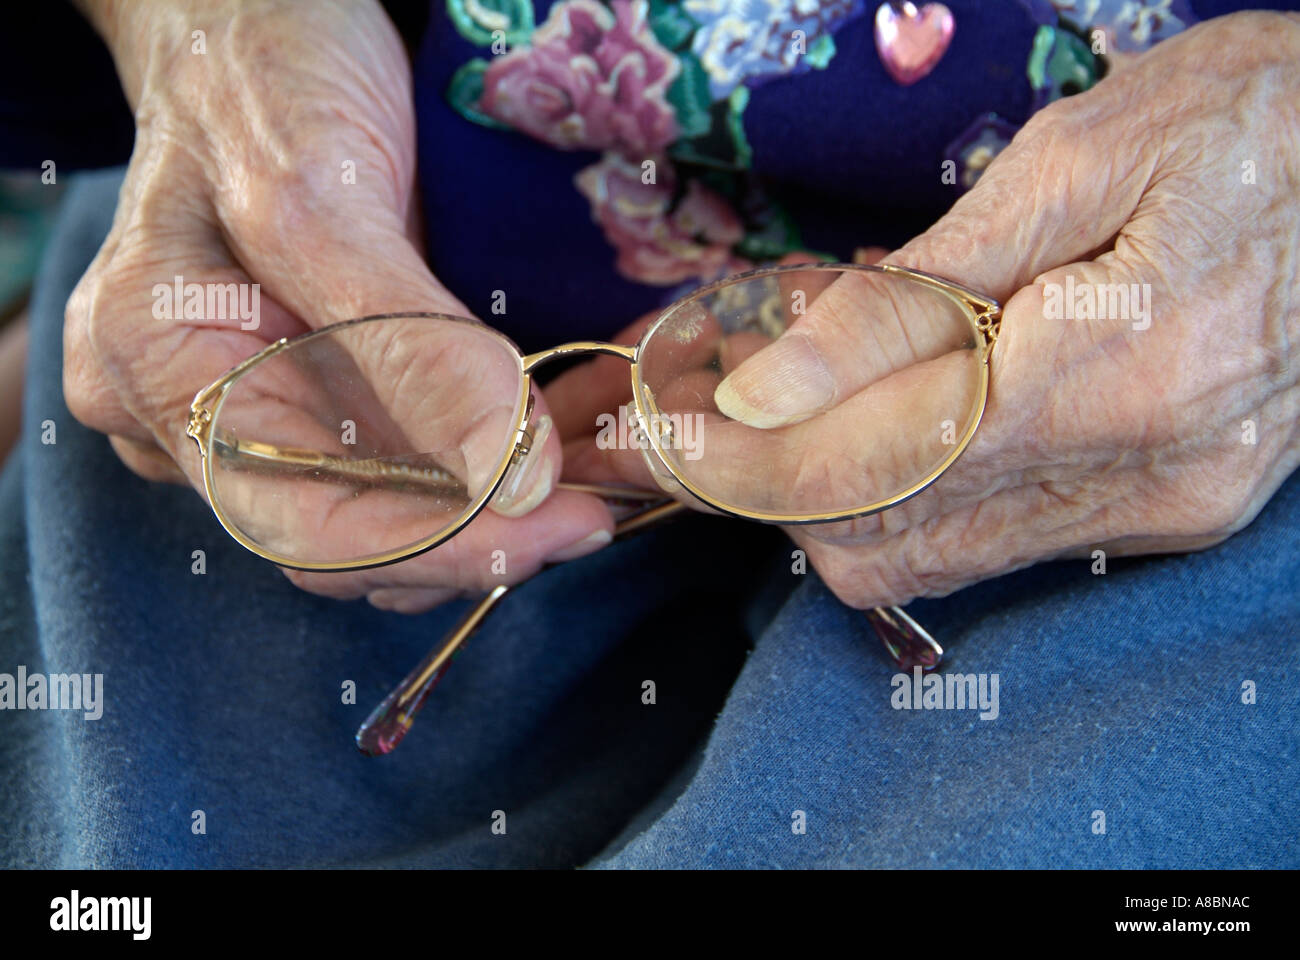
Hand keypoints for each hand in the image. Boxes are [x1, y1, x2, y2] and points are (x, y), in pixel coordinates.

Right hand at [64, 0, 611, 611]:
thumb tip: (509, 480)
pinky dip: (472, 471)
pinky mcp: (307, 389)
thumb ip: (408, 343)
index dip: (441, 546)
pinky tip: (545, 449)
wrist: (257, 17)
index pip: (302, 522)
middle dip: (473, 538)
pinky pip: (393, 464)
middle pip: (339, 536)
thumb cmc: (267, 79)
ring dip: (482, 514)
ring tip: (583, 482)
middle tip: (590, 511)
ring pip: (374, 513)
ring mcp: (247, 405)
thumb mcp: (326, 199)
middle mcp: (185, 412)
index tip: (565, 523)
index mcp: (155, 370)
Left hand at [555, 11, 1299, 609]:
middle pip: (882, 539)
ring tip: (778, 408)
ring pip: (925, 561)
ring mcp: (1161, 508)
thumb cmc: (1251, 123)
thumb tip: (772, 389)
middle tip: (699, 407)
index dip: (738, 462)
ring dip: (823, 499)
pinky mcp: (1169, 512)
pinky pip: (989, 545)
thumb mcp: (1079, 160)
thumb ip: (922, 296)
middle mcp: (1142, 474)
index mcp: (1116, 373)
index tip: (652, 431)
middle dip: (761, 485)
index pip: (867, 467)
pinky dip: (904, 497)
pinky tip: (882, 422)